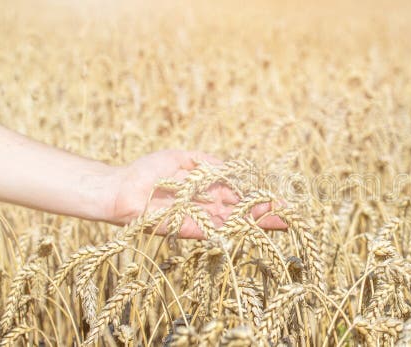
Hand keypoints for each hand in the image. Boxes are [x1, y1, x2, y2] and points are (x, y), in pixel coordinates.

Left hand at [107, 150, 286, 238]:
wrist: (121, 188)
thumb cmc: (148, 171)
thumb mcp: (184, 159)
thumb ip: (209, 165)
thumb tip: (232, 171)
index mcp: (208, 193)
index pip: (240, 198)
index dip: (260, 200)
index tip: (281, 201)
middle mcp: (207, 209)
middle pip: (242, 214)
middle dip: (265, 214)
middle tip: (289, 216)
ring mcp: (199, 221)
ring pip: (232, 223)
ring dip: (254, 223)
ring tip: (277, 221)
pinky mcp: (186, 229)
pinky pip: (212, 229)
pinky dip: (230, 229)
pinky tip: (249, 228)